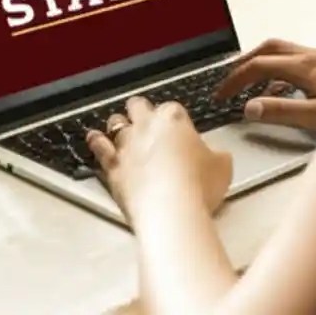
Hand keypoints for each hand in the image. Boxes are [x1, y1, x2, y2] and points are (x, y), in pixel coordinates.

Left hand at [86, 97, 232, 222]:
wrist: (170, 208)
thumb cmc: (197, 186)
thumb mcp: (222, 168)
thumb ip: (216, 155)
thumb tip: (216, 156)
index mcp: (174, 120)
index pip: (173, 108)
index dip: (174, 117)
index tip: (177, 126)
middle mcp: (146, 126)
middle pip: (138, 106)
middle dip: (141, 110)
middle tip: (145, 119)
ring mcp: (126, 144)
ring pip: (115, 122)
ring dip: (118, 124)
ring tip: (119, 127)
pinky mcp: (112, 164)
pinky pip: (99, 146)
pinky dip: (96, 141)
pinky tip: (93, 138)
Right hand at [215, 39, 315, 131]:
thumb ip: (279, 112)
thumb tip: (248, 107)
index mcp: (304, 65)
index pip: (257, 66)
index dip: (234, 80)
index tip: (220, 96)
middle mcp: (313, 55)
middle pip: (267, 48)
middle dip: (242, 62)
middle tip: (227, 80)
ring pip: (282, 51)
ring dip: (260, 63)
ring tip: (247, 83)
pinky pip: (296, 60)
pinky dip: (278, 71)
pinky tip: (279, 90)